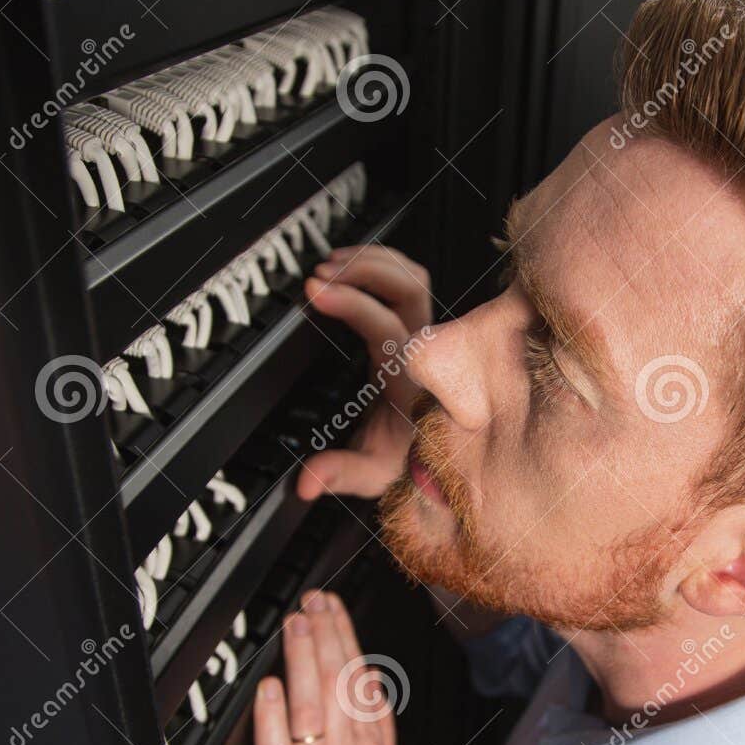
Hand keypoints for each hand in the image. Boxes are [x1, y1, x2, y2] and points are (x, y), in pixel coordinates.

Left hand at [246, 590, 399, 744]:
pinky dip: (274, 713)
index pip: (364, 681)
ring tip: (295, 624)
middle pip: (341, 683)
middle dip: (327, 634)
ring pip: (313, 704)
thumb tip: (367, 684)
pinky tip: (271, 685)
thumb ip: (372, 733)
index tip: (334, 607)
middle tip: (312, 600)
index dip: (349, 638)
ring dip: (304, 658)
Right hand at [297, 244, 431, 502]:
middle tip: (321, 272)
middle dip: (363, 270)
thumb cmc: (409, 460)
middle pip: (408, 288)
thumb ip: (342, 473)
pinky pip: (411, 280)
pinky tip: (354, 264)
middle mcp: (423, 352)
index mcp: (408, 381)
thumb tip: (304, 483)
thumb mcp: (376, 473)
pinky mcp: (418, 327)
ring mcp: (425, 335)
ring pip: (412, 277)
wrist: (439, 453)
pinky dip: (382, 263)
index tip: (315, 290)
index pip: (385, 326)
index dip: (351, 302)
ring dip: (372, 261)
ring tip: (332, 263)